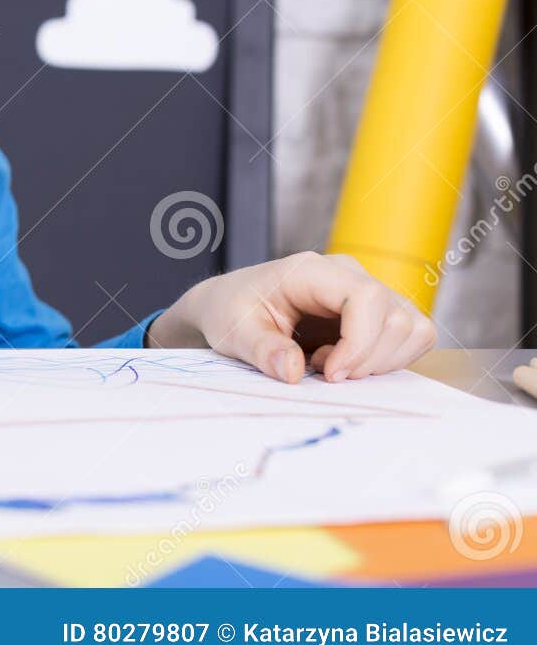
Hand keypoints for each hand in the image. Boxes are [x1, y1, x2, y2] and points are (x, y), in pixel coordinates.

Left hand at [148, 251, 436, 384]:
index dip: (360, 342)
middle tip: (323, 372)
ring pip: (413, 328)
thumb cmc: (231, 311)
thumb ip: (261, 349)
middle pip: (396, 317)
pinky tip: (346, 362)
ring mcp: (366, 291)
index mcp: (311, 271)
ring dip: (381, 361)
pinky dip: (388, 360)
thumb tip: (292, 372)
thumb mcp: (232, 331)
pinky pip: (412, 337)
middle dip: (368, 359)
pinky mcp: (377, 313)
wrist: (231, 305)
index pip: (366, 296)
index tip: (331, 374)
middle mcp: (347, 274)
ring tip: (332, 365)